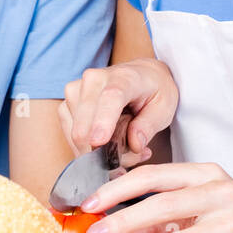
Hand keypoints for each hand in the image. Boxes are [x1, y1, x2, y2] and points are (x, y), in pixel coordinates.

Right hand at [60, 58, 177, 158]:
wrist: (142, 73)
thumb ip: (149, 126)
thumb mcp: (164, 107)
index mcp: (124, 77)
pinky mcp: (68, 101)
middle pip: (85, 123)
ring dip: (96, 151)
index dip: (102, 121)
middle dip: (104, 152)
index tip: (98, 143)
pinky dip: (85, 146)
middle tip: (130, 158)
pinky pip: (69, 133)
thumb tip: (134, 144)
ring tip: (121, 150)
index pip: (110, 98)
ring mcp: (77, 89)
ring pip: (76, 133)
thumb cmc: (154, 90)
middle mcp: (94, 79)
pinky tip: (104, 145)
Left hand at [75, 162, 232, 232]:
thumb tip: (115, 227)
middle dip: (120, 220)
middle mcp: (221, 195)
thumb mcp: (201, 205)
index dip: (117, 189)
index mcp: (207, 174)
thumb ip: (160, 214)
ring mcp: (231, 226)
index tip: (90, 202)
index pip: (154, 175)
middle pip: (161, 206)